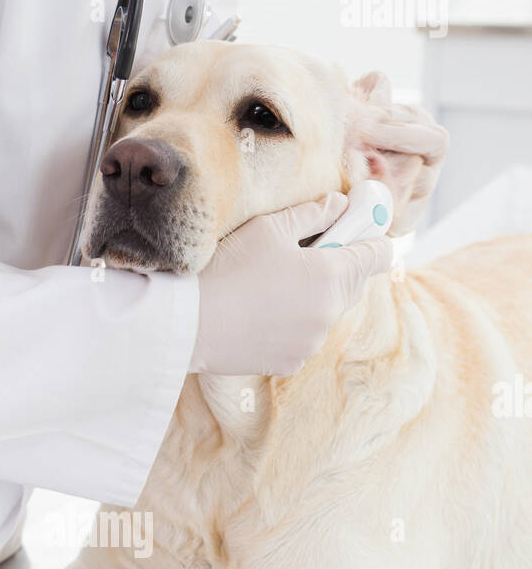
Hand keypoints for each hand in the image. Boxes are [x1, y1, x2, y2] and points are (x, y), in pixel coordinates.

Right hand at [192, 192, 392, 375]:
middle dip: (339, 267)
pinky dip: (293, 325)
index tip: (362, 229)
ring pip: (326, 314)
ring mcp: (311, 343)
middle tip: (307, 253)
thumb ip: (313, 214)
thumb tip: (339, 205)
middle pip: (353, 285)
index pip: (377, 255)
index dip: (372, 237)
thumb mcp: (271, 228)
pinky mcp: (291, 363)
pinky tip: (262, 314)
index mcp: (331, 275)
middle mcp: (329, 314)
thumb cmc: (229, 270)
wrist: (190, 324)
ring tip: (273, 287)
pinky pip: (304, 338)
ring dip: (313, 298)